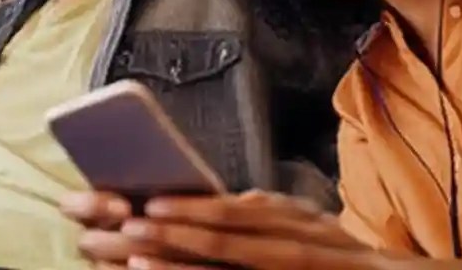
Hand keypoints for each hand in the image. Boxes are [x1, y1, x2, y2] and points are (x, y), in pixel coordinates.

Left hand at [82, 190, 390, 269]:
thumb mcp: (307, 223)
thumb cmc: (338, 255)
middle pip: (224, 246)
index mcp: (293, 226)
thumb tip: (216, 197)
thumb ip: (264, 211)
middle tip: (124, 229)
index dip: (191, 208)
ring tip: (135, 263)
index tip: (148, 203)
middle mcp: (294, 254)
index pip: (234, 214)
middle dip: (171, 238)